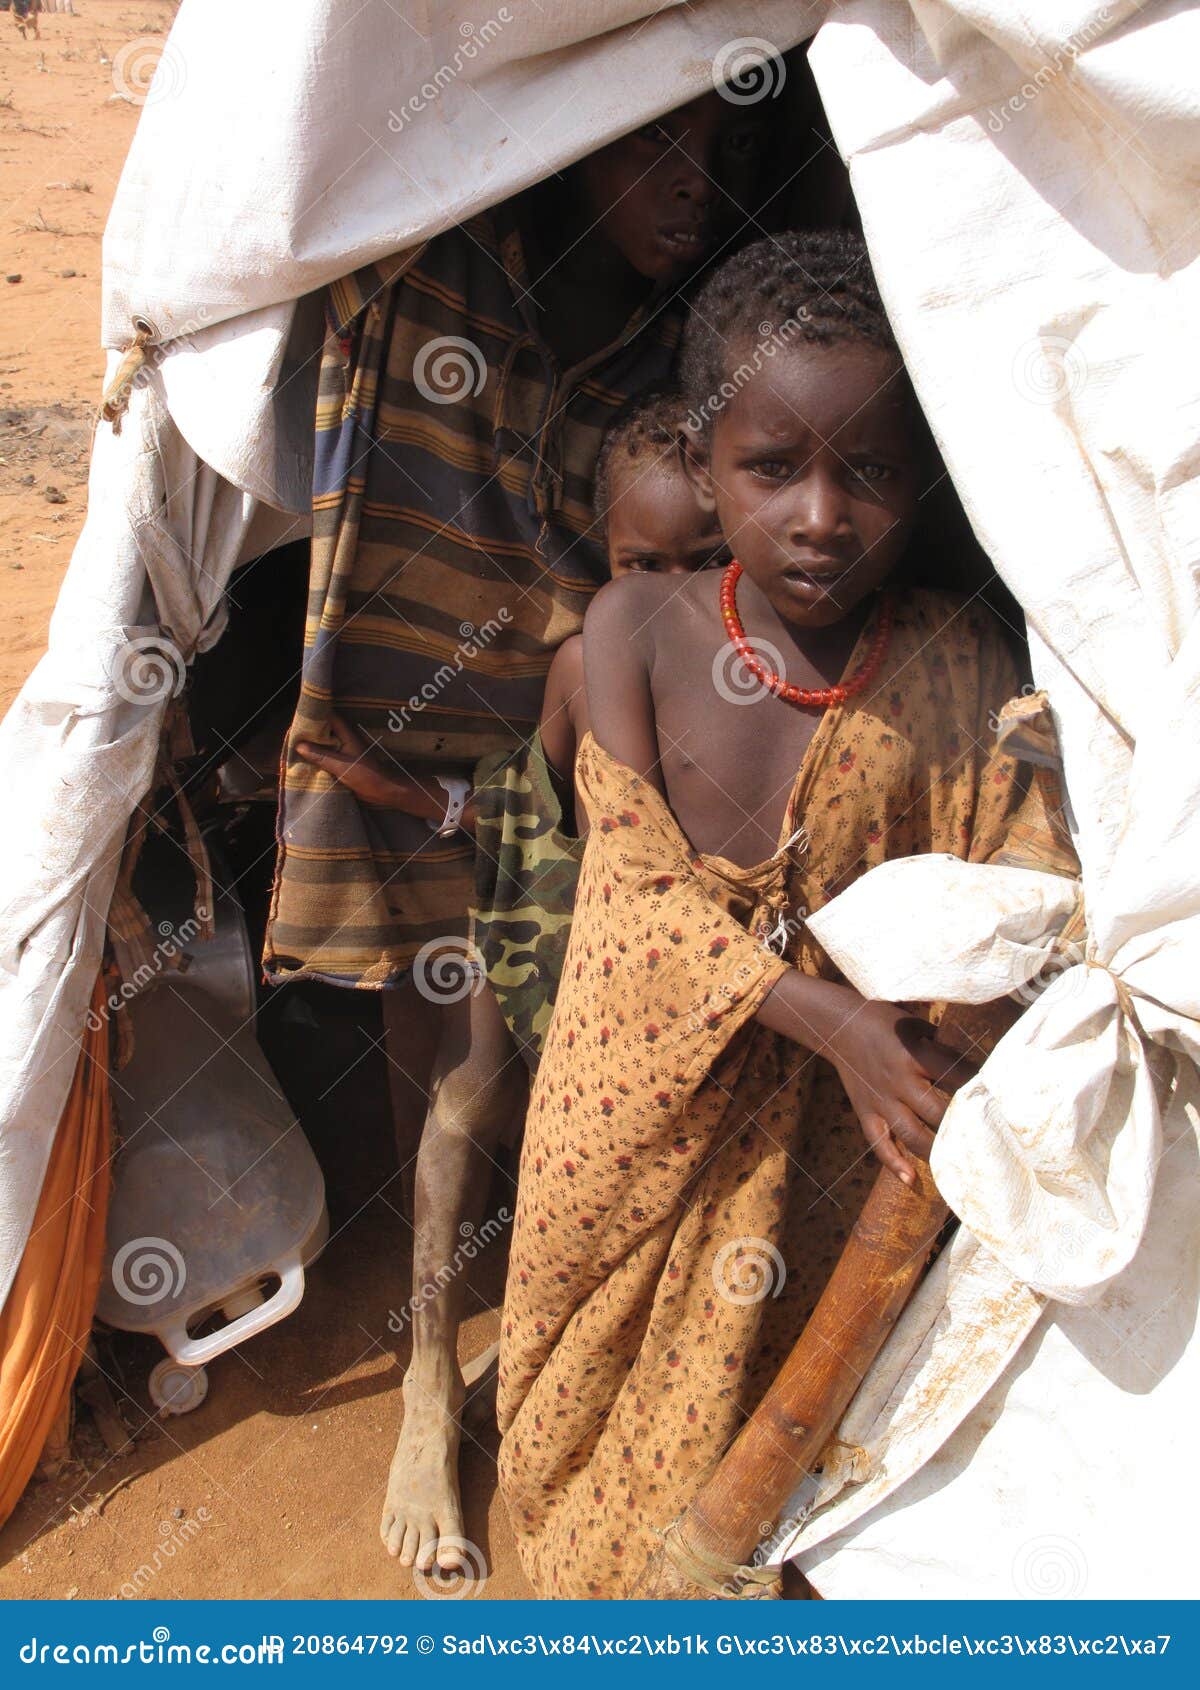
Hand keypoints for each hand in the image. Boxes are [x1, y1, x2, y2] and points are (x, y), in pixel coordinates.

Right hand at [294, 715, 410, 807]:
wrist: (384, 790)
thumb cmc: (366, 776)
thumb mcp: (340, 766)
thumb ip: (320, 755)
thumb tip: (299, 745)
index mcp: (346, 734)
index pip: (328, 717)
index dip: (313, 717)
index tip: (297, 721)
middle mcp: (345, 739)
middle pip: (324, 729)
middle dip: (310, 732)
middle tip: (292, 736)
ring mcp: (344, 749)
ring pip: (325, 742)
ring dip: (313, 745)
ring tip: (295, 746)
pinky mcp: (344, 760)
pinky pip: (327, 754)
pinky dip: (318, 755)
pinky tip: (306, 760)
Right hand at [823, 996, 977, 1185]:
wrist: (839, 1025)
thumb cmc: (887, 1021)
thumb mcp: (918, 1025)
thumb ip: (943, 1047)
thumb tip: (978, 1065)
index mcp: (916, 1054)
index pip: (956, 1076)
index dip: (979, 1090)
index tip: (1002, 1105)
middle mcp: (899, 1079)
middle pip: (936, 1111)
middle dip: (961, 1128)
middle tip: (986, 1145)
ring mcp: (881, 1098)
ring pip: (911, 1133)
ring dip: (934, 1151)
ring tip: (957, 1167)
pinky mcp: (865, 1111)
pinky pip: (878, 1141)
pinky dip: (893, 1162)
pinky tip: (910, 1179)